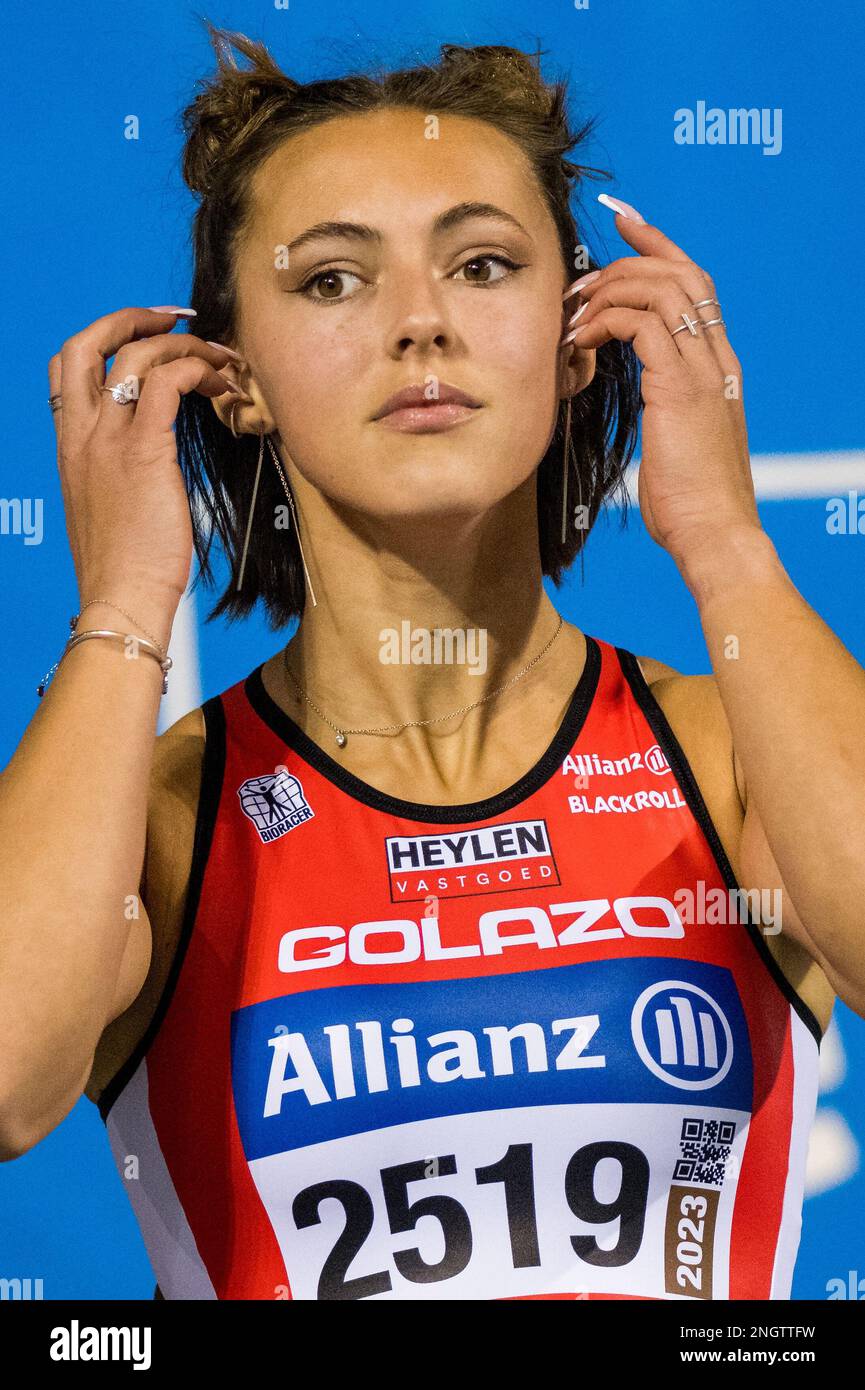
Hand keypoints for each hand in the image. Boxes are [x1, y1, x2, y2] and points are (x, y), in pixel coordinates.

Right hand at [47, 306, 245, 633]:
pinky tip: (223, 386)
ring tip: (222, 361)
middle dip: (132, 319)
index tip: (148, 339)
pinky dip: (197, 371)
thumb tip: (148, 463)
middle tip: (179, 322)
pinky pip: (167, 384)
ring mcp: (107, 441)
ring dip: (185, 347)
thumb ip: (116, 474)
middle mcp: (80, 435)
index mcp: (69, 446)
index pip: (68, 368)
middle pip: (85, 343)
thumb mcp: (107, 508)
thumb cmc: (124, 567)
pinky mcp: (143, 453)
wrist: (121, 599)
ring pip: (136, 356)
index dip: (106, 340)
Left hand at [560, 198, 761, 570]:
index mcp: (717, 368)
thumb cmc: (690, 503)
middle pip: (681, 273)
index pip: (695, 285)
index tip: (624, 223)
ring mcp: (703, 370)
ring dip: (609, 293)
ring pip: (660, 290)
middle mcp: (716, 359)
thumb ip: (662, 407)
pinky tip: (580, 343)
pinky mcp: (681, 386)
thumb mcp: (675, 443)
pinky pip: (642, 325)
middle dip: (626, 261)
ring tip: (573, 318)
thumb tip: (630, 397)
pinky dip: (606, 322)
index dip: (659, 246)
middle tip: (579, 283)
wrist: (715, 533)